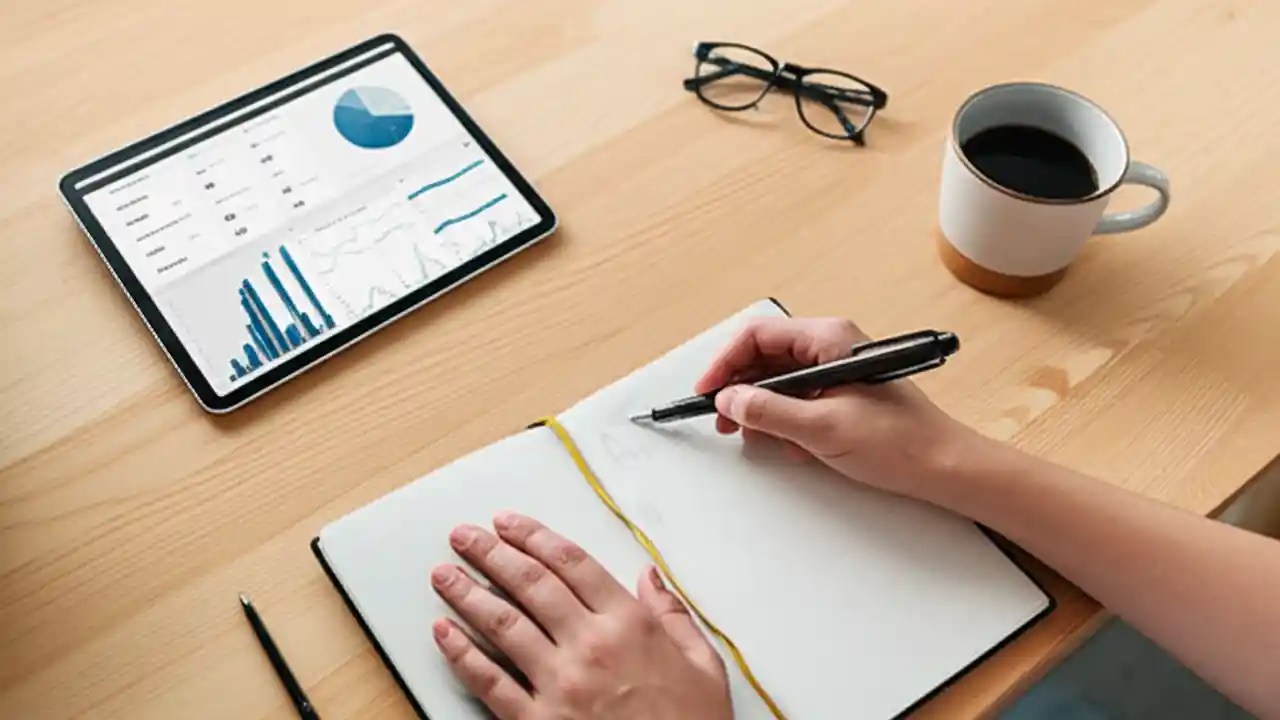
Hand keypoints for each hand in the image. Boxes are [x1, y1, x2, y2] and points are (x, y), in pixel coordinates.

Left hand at [430, 513, 732, 719]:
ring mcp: (560, 685)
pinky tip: (443, 633)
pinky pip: (491, 682)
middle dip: (491, 554)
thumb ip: (674, 615)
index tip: (508, 523)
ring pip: (503, 624)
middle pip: (530, 584)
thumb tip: (650, 575)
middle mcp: (591, 646)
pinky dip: (462, 654)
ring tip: (444, 574)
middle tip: (464, 537)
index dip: (535, 537)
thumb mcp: (703, 665)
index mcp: (631, 624)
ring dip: (467, 594)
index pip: (572, 563)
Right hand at [695, 316, 970, 499]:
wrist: (943, 467)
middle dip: (739, 389)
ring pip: (778, 380)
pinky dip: (784, 420)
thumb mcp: (822, 429)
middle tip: (721, 419)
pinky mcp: (841, 394)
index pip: (758, 336)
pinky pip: (797, 399)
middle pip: (765, 356)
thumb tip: (729, 400)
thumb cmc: (898, 443)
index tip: (707, 392)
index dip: (725, 363)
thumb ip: (769, 412)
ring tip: (755, 436)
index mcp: (830, 339)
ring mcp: (836, 370)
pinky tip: (791, 445)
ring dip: (761, 408)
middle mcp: (831, 347)